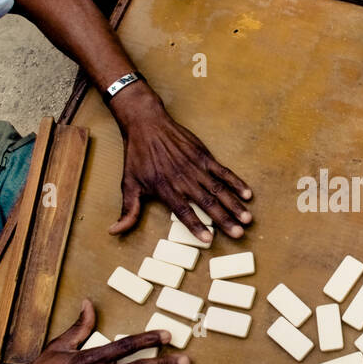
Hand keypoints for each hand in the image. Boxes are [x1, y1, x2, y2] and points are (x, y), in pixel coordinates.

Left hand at [107, 86, 252, 240]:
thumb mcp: (129, 184)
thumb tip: (114, 231)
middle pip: (207, 203)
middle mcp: (183, 179)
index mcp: (165, 189)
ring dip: (234, 204)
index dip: (196, 226)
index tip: (208, 239)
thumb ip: (128, 211)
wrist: (146, 124)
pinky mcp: (204, 156)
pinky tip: (247, 194)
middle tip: (238, 233)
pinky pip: (223, 171)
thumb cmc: (137, 156)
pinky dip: (236, 182)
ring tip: (248, 218)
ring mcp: (195, 167)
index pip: (183, 211)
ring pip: (219, 189)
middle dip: (224, 219)